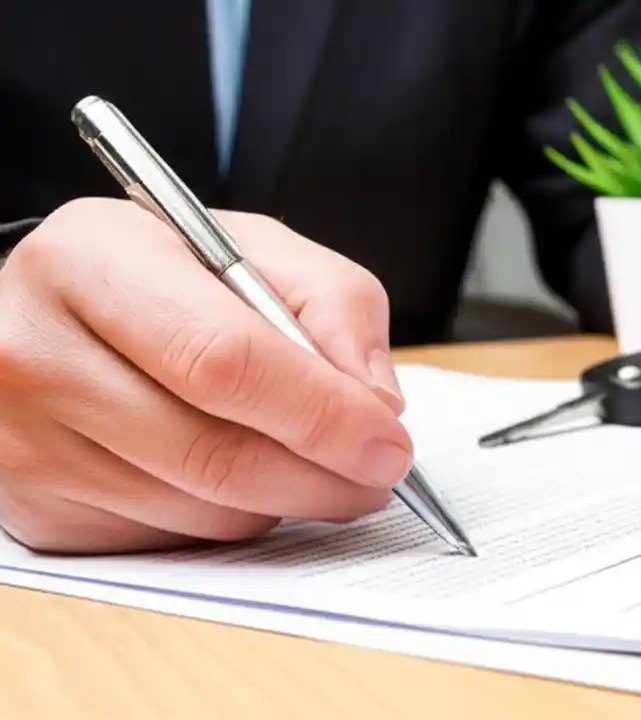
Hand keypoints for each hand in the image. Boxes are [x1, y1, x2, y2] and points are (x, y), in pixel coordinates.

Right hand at [0, 198, 411, 553]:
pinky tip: (235, 472)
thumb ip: (333, 304)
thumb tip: (376, 402)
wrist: (59, 311)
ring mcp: (24, 446)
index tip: (387, 441)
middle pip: (213, 455)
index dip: (320, 412)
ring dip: (284, 500)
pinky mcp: (37, 512)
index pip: (223, 361)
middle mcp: (35, 356)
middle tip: (378, 474)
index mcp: (89, 263)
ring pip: (202, 512)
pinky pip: (172, 540)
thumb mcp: (256, 249)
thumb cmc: (165, 274)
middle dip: (323, 476)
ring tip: (311, 462)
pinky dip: (231, 518)